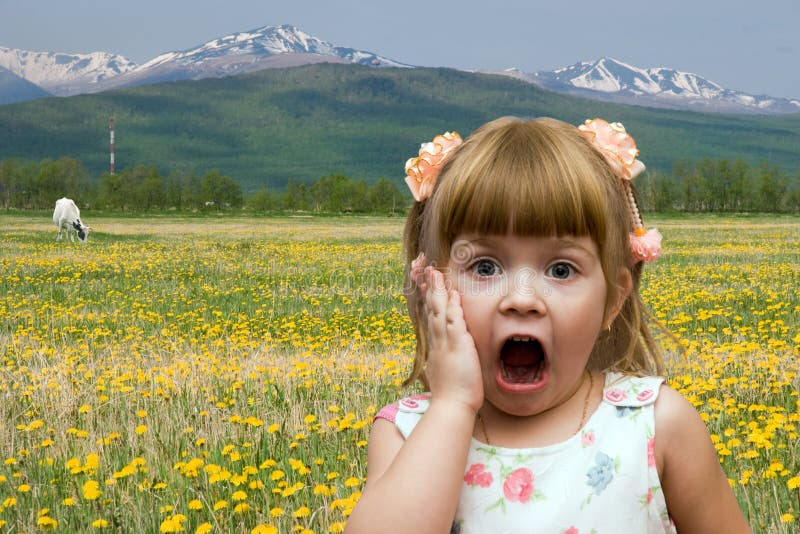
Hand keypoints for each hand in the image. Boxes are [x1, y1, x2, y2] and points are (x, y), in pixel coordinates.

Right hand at [421, 266, 483, 412]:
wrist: (451, 408)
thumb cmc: (452, 395)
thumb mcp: (445, 372)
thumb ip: (444, 358)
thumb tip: (443, 352)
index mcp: (435, 346)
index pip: (430, 316)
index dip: (427, 299)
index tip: (424, 284)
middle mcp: (437, 341)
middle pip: (430, 309)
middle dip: (428, 287)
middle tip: (423, 269)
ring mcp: (445, 343)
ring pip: (439, 311)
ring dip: (437, 291)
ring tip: (434, 273)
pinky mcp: (458, 347)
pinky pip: (454, 323)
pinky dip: (453, 307)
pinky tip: (453, 294)